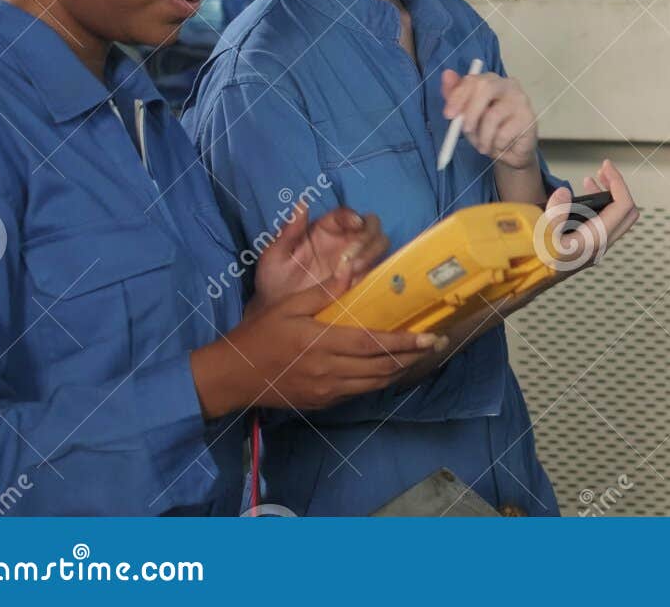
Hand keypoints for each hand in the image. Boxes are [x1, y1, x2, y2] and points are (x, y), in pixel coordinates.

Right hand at [191, 275, 442, 417]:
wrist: (233, 377)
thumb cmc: (259, 335)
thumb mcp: (287, 306)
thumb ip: (322, 291)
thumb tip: (351, 268)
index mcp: (322, 343)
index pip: (373, 344)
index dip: (404, 342)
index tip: (430, 336)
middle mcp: (329, 370)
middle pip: (381, 366)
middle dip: (413, 356)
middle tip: (437, 344)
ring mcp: (327, 390)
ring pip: (374, 383)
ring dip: (400, 370)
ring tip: (420, 356)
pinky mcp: (323, 401)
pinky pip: (359, 391)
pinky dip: (378, 380)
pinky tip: (389, 369)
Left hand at [249, 200, 389, 306]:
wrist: (280, 314)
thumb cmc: (274, 281)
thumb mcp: (274, 256)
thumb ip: (287, 232)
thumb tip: (301, 204)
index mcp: (323, 229)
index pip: (345, 214)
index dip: (353, 216)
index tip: (355, 224)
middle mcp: (343, 241)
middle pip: (371, 225)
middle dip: (367, 236)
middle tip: (351, 257)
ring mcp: (355, 261)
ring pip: (379, 244)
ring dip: (372, 253)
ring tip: (354, 270)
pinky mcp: (361, 279)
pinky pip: (378, 270)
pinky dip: (375, 272)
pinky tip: (358, 282)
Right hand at [391, 161, 640, 383]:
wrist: (502, 293)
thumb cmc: (514, 268)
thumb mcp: (531, 237)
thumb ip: (552, 214)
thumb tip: (566, 193)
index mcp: (587, 244)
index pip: (622, 209)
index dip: (618, 183)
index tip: (602, 167)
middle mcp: (591, 249)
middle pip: (624, 216)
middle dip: (615, 188)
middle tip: (601, 170)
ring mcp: (583, 253)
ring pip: (611, 222)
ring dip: (603, 198)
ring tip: (589, 180)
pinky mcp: (572, 253)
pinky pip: (595, 227)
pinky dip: (591, 209)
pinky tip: (572, 201)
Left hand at [441, 67, 538, 169]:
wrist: (512, 152)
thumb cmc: (489, 130)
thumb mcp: (467, 116)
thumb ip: (456, 97)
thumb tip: (446, 74)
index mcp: (491, 81)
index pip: (473, 79)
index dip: (458, 96)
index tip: (449, 115)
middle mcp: (508, 85)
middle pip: (485, 87)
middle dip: (470, 111)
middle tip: (464, 130)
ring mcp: (521, 100)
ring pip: (493, 116)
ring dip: (483, 137)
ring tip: (483, 147)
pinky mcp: (528, 118)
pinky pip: (504, 133)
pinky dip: (496, 144)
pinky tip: (500, 146)